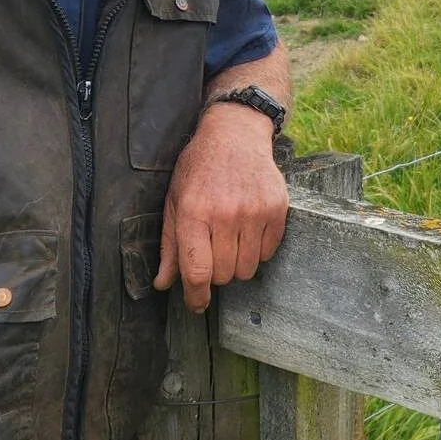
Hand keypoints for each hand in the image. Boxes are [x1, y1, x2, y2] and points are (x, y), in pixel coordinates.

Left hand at [155, 102, 288, 311]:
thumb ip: (170, 246)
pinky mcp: (277, 209)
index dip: (196, 296)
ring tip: (231, 241)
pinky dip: (258, 250)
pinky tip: (248, 230)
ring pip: (248, 268)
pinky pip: (268, 252)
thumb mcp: (175, 202)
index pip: (197, 271)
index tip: (197, 304)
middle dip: (216, 273)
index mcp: (193, 213)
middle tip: (213, 253)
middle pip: (224, 274)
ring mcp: (254, 211)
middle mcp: (225, 213)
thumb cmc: (199, 169)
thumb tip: (163, 284)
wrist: (235, 136)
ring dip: (238, 264)